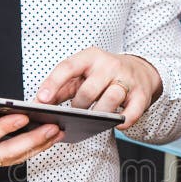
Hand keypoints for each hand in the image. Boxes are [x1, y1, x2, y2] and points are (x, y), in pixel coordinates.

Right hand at [0, 107, 63, 181]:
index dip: (3, 128)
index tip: (22, 116)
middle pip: (6, 153)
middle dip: (32, 141)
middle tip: (53, 127)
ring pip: (12, 158)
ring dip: (36, 147)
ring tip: (56, 132)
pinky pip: (8, 159)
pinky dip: (27, 150)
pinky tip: (41, 139)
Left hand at [36, 47, 162, 129]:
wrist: (140, 70)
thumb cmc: (105, 75)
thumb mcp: (82, 74)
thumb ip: (61, 88)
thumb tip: (39, 104)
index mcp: (90, 57)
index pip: (68, 67)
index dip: (53, 84)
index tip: (41, 100)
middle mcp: (109, 65)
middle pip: (88, 90)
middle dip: (79, 106)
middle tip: (77, 113)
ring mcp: (127, 79)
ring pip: (110, 99)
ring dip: (99, 113)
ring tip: (96, 118)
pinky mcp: (141, 95)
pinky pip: (132, 112)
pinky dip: (123, 121)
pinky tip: (117, 124)